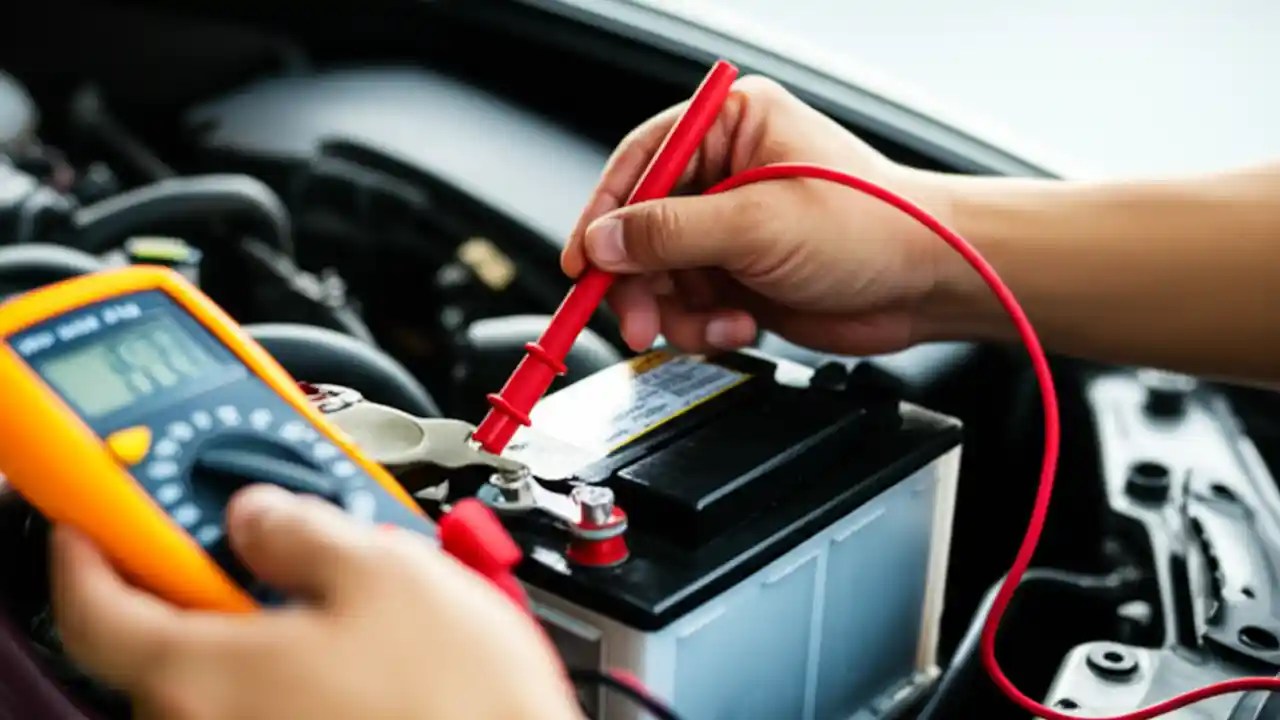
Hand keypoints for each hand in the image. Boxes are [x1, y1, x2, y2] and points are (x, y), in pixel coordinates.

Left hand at [51, 485, 582, 719]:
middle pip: (168, 636)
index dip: (88, 547)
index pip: (94, 606)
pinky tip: (353, 640)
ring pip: (229, 668)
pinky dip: (291, 661)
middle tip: (253, 529)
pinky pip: (269, 700)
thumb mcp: (389, 573)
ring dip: (262, 618)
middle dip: (207, 571)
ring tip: (337, 583)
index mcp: (206, 671)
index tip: (95, 518)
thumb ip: (304, 529)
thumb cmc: (459, 706)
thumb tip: (263, 511)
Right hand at [562, 76, 956, 354]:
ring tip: (713, 327)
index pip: (641, 163)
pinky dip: (706, 326)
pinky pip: (692, 305)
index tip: (582, 262)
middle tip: (638, 320)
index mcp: (731, 126)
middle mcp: (726, 171)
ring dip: (678, 311)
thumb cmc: (871, 225)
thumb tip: (603, 241)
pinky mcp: (742, 274)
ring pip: (663, 276)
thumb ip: (669, 233)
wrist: (927, 283)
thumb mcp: (757, 223)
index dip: (604, 215)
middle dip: (639, 280)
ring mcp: (732, 226)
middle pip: (643, 228)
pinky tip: (741, 327)